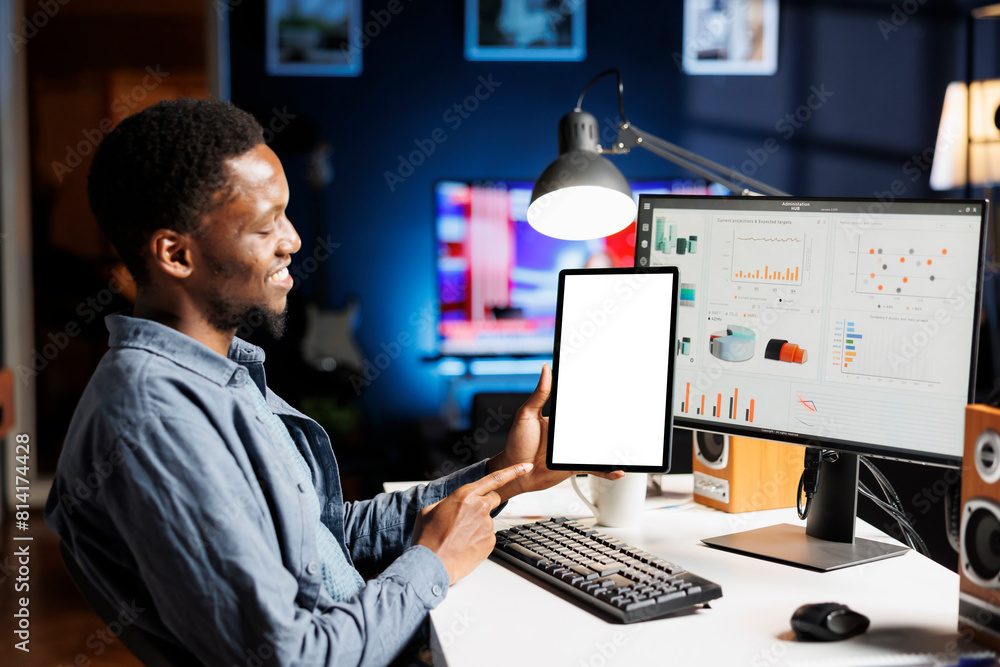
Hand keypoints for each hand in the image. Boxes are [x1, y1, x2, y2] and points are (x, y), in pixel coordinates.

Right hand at [412, 462, 532, 584]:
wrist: (431, 564)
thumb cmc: (428, 538)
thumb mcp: (430, 510)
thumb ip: (448, 502)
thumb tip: (453, 504)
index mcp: (465, 495)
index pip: (495, 478)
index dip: (513, 471)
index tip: (526, 467)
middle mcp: (480, 507)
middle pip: (492, 499)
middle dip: (483, 503)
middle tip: (466, 518)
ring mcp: (487, 525)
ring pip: (486, 520)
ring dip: (476, 526)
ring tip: (457, 537)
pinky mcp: (490, 541)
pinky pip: (487, 536)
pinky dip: (478, 539)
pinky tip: (463, 545)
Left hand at [487, 364, 622, 502]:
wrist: (515, 473)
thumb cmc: (517, 443)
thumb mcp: (526, 414)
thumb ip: (539, 394)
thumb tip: (545, 368)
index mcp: (560, 418)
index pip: (580, 405)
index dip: (595, 397)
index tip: (611, 386)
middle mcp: (569, 433)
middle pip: (594, 425)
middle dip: (611, 421)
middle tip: (628, 414)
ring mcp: (574, 450)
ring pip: (599, 448)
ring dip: (613, 448)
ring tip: (627, 445)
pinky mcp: (575, 465)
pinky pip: (594, 468)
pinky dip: (607, 471)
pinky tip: (618, 471)